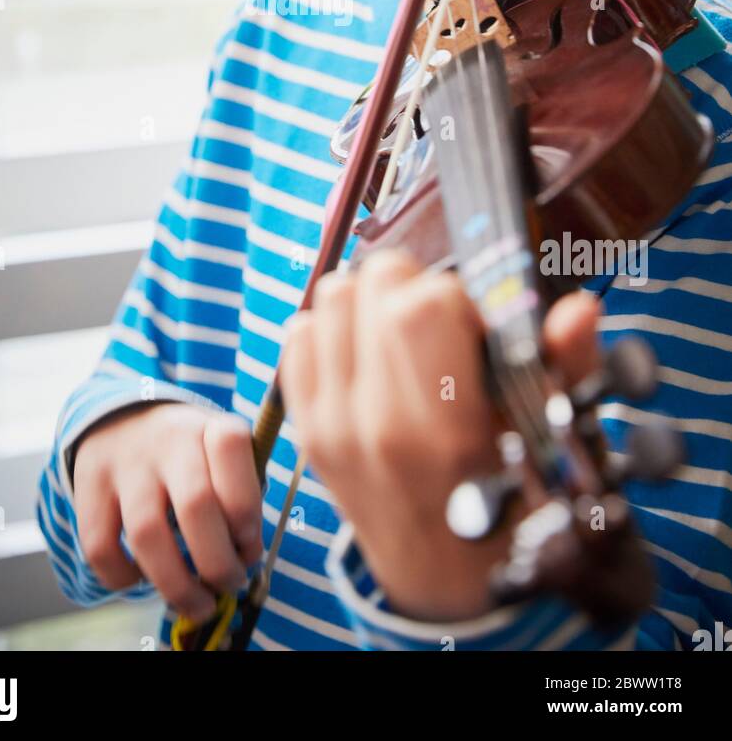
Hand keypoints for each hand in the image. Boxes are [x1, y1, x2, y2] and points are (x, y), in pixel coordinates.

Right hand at [73, 402, 263, 621]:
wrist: (124, 421)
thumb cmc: (191, 455)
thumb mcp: (223, 457)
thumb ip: (240, 498)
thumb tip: (244, 559)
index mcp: (210, 427)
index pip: (231, 449)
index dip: (246, 508)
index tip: (249, 547)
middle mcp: (169, 439)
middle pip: (195, 505)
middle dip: (218, 563)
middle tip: (229, 585)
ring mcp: (126, 463)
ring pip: (147, 533)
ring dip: (178, 585)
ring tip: (198, 604)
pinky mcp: (89, 487)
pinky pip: (101, 547)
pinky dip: (123, 577)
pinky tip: (142, 578)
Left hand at [280, 247, 600, 621]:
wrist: (452, 590)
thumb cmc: (513, 515)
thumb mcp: (555, 446)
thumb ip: (566, 368)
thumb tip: (577, 309)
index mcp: (443, 429)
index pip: (425, 302)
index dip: (458, 297)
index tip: (477, 329)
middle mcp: (374, 423)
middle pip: (372, 283)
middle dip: (416, 287)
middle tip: (443, 327)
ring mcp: (330, 424)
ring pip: (331, 297)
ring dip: (371, 303)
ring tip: (406, 339)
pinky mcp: (306, 429)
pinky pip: (298, 336)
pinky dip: (331, 331)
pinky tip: (368, 358)